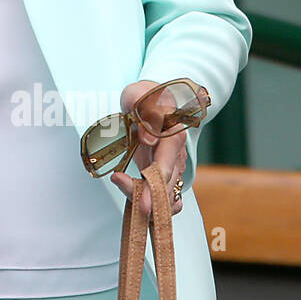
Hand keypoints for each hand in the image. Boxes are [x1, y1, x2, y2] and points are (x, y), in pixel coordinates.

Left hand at [109, 79, 187, 218]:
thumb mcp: (139, 96)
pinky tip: (138, 200)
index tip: (142, 202)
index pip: (165, 168)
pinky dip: (153, 204)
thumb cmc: (144, 96)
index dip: (153, 188)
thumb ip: (146, 113)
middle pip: (165, 187)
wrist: (151, 98)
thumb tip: (148, 139)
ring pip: (166, 196)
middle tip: (123, 189)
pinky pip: (164, 196)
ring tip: (126, 191)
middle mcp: (177, 155)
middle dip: (146, 198)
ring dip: (147, 203)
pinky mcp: (166, 172)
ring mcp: (173, 166)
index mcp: (173, 136)